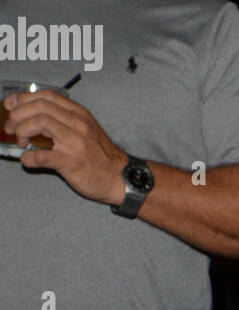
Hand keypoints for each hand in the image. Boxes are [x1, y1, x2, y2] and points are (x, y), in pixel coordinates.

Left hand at [2, 90, 127, 203]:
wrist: (123, 179)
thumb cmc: (104, 159)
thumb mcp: (88, 130)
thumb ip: (65, 121)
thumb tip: (36, 120)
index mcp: (79, 115)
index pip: (46, 96)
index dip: (23, 98)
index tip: (11, 105)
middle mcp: (77, 125)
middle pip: (38, 107)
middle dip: (17, 115)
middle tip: (11, 127)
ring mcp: (74, 143)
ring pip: (38, 123)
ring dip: (21, 130)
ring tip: (19, 141)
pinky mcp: (71, 163)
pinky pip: (42, 156)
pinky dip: (28, 157)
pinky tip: (27, 160)